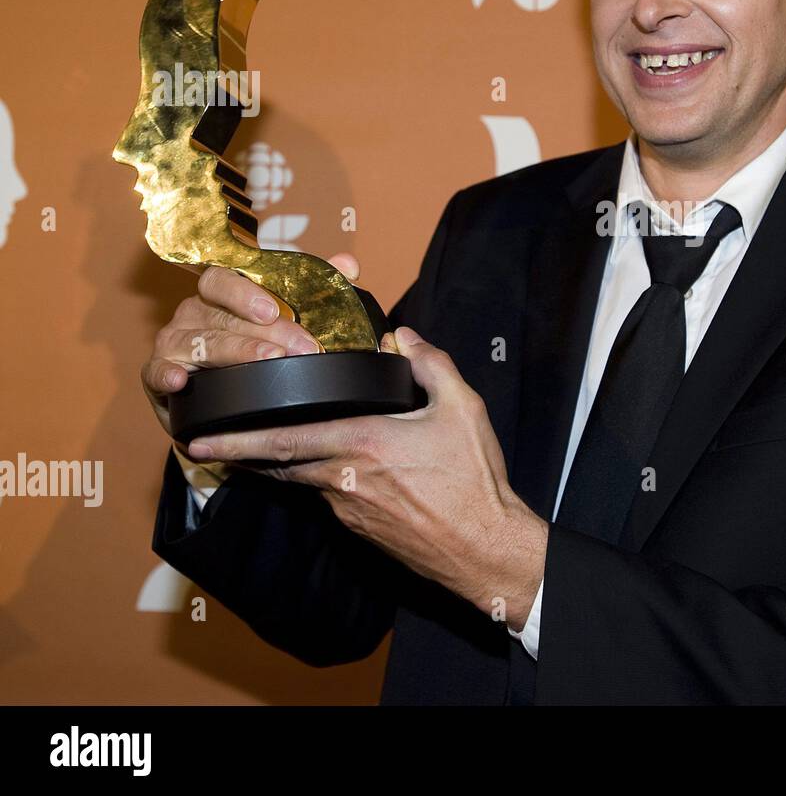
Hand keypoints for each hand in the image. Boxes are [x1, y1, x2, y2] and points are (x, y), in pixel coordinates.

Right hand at [140, 253, 361, 442]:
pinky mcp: (158, 376)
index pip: (223, 279)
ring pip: (196, 341)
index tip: (273, 310)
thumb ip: (319, 290)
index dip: (245, 292)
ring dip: (233, 352)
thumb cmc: (260, 355)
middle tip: (300, 348)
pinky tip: (180, 381)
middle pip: (221, 315)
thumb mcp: (293, 323)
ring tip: (266, 363)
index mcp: (221, 297)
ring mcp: (172, 343)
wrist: (231, 410)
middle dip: (263, 332)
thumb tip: (347, 263)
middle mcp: (193, 314)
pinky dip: (165, 374)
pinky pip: (155, 371)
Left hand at [185, 326, 548, 627]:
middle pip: (277, 462)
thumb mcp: (464, 409)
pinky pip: (326, 495)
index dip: (238, 437)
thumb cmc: (473, 481)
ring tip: (256, 448)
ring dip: (277, 463)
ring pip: (301, 479)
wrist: (484, 548)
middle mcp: (344, 479)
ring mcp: (347, 509)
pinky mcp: (359, 528)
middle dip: (237, 452)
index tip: (200, 436)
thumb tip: (402, 337)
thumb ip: (431, 365)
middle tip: (201, 444)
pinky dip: (314, 477)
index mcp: (363, 443)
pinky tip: (325, 466)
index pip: (284, 438)